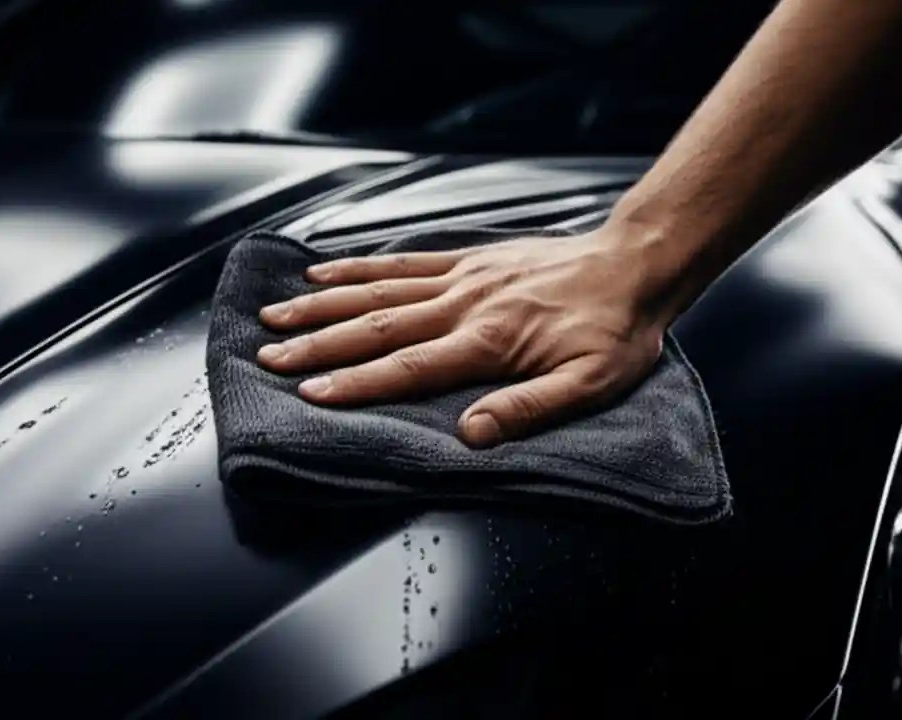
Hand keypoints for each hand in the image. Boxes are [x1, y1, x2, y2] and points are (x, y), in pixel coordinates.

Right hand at [256, 225, 674, 447]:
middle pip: (376, 326)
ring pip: (377, 292)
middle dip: (317, 345)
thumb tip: (471, 435)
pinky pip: (402, 262)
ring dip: (322, 305)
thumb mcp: (589, 384)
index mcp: (488, 342)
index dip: (355, 384)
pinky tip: (323, 272)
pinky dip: (358, 267)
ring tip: (275, 317)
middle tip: (268, 360)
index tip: (309, 395)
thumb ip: (528, 409)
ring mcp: (459, 278)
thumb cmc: (614, 332)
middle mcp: (463, 305)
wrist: (633, 265)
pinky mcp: (464, 260)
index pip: (407, 367)